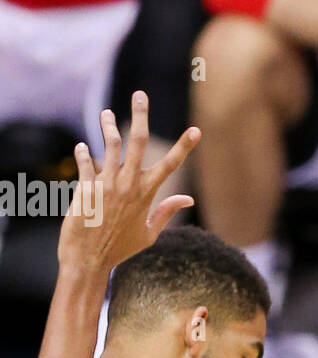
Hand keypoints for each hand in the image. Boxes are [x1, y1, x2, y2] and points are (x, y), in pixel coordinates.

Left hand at [59, 92, 197, 273]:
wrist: (87, 261)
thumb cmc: (120, 250)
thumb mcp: (149, 233)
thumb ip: (167, 211)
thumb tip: (189, 199)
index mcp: (147, 193)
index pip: (171, 164)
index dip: (185, 146)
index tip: (196, 131)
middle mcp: (128, 184)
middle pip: (137, 141)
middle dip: (140, 115)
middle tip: (139, 95)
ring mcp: (106, 184)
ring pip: (110, 146)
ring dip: (107, 126)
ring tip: (105, 113)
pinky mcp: (85, 189)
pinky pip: (85, 165)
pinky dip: (83, 154)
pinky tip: (82, 147)